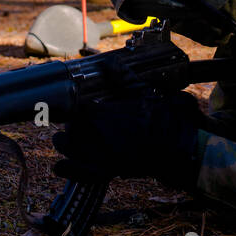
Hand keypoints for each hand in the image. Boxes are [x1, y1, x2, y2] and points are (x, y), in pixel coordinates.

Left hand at [53, 91, 202, 188]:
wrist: (176, 145)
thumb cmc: (160, 117)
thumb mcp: (141, 92)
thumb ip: (122, 77)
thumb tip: (109, 62)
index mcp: (101, 113)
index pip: (76, 110)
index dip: (75, 110)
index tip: (78, 109)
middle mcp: (96, 134)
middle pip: (72, 129)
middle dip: (72, 126)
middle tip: (76, 125)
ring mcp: (101, 154)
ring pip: (71, 149)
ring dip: (66, 145)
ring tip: (64, 141)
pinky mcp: (109, 170)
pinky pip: (82, 173)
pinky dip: (69, 170)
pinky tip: (59, 167)